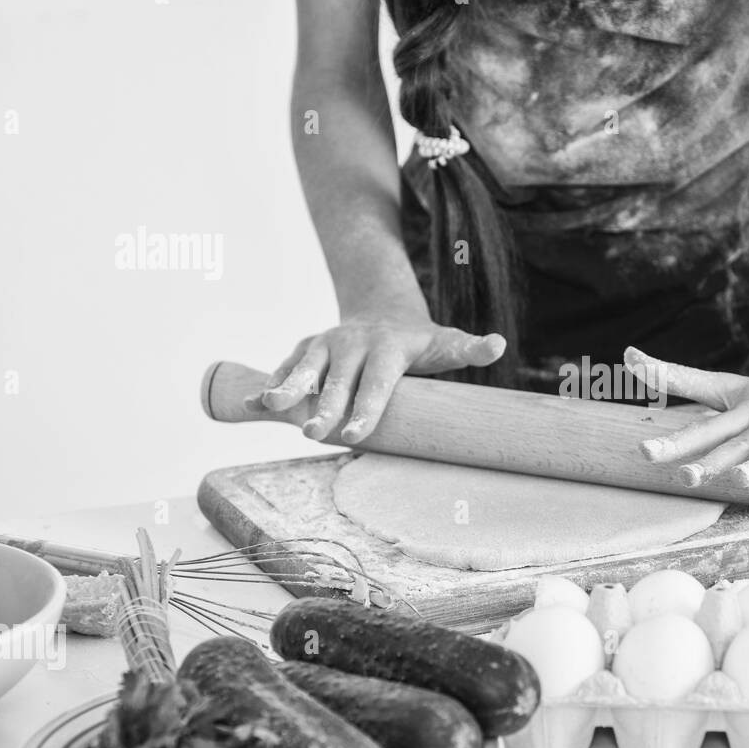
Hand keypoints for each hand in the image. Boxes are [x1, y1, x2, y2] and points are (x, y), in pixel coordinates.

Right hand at [254, 316, 505, 443]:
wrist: (383, 311)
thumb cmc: (419, 342)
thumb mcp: (445, 342)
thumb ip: (469, 348)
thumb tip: (497, 344)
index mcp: (386, 348)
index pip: (377, 383)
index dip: (366, 409)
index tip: (353, 435)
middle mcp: (351, 344)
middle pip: (337, 381)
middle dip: (324, 407)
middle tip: (313, 434)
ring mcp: (324, 345)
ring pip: (303, 368)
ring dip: (286, 388)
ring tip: (270, 406)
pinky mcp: (305, 349)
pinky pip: (284, 368)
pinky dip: (267, 384)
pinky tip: (251, 405)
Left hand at [624, 347, 748, 507]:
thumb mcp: (730, 388)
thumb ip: (682, 380)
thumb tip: (627, 355)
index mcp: (744, 410)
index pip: (703, 427)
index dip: (674, 439)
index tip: (643, 451)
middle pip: (738, 441)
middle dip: (712, 458)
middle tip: (684, 476)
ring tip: (742, 480)